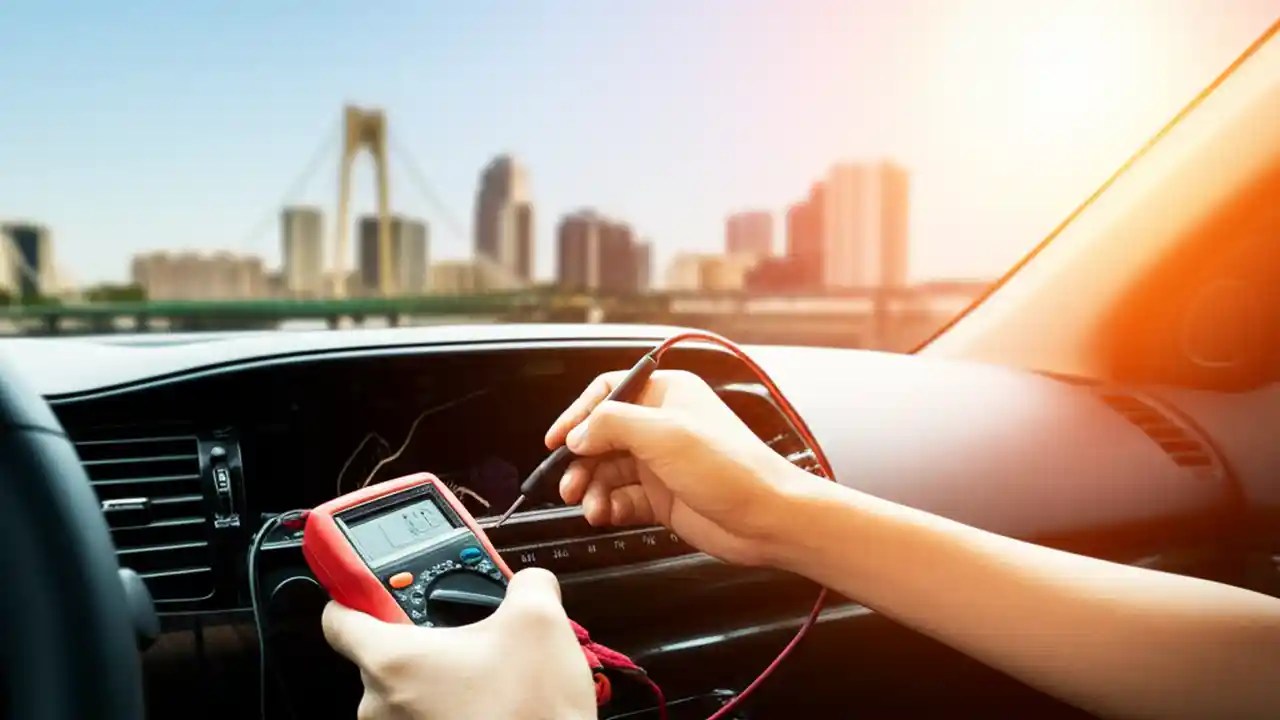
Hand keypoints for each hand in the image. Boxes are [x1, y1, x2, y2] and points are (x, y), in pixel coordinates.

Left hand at [321, 568, 595, 719]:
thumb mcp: (541, 623)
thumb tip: (529, 582)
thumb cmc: (531, 712)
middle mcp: (381, 705)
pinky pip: (423, 715)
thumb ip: (527, 584)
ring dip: (441, 674)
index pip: (338, 617)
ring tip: (488, 670)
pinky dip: (449, 704)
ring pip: (407, 688)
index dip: (357, 592)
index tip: (378, 583)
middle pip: (380, 651)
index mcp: (393, 661)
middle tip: (465, 628)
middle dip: (423, 635)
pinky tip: (489, 699)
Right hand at [546, 369, 820, 566]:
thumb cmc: (732, 469)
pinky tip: (604, 514)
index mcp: (667, 394)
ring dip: (591, 487)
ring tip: (587, 505)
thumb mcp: (665, 434)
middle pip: (601, 436)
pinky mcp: (662, 496)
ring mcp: (661, 463)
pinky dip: (608, 506)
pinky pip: (622, 498)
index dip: (578, 415)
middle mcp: (661, 425)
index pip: (608, 393)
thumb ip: (613, 425)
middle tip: (567, 481)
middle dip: (580, 459)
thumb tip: (579, 433)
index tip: (556, 439)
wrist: (767, 519)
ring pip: (608, 470)